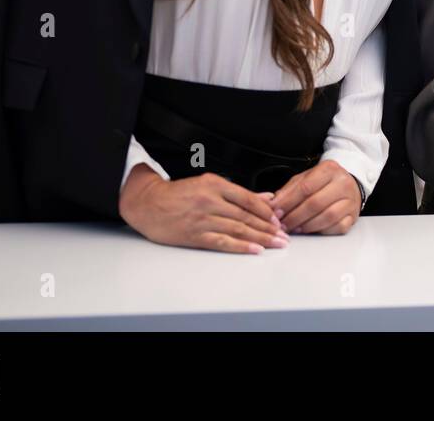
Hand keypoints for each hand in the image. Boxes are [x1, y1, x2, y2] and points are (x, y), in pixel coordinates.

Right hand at [119, 166, 287, 253]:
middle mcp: (210, 201)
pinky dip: (241, 246)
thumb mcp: (209, 185)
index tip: (279, 219)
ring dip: (260, 238)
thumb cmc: (178, 195)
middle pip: (246, 216)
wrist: (148, 204)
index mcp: (215, 185)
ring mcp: (203, 219)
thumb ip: (238, 193)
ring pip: (238, 229)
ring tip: (275, 244)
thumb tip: (265, 198)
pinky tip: (254, 249)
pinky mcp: (195, 235)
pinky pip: (222, 241)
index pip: (248, 199)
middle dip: (269, 227)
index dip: (267, 211)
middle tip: (284, 236)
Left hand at [270, 160, 362, 234]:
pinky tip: (311, 230)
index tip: (276, 212)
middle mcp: (343, 183)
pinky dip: (322, 231)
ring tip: (295, 228)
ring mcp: (350, 200)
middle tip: (283, 225)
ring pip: (328, 216)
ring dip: (307, 226)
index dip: (288, 202)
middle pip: (315, 203)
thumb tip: (273, 204)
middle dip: (295, 217)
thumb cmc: (324, 182)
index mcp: (329, 169)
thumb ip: (289, 190)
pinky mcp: (353, 216)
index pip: (305, 187)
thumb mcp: (306, 178)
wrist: (349, 184)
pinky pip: (337, 227)